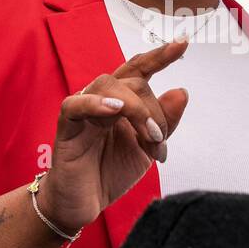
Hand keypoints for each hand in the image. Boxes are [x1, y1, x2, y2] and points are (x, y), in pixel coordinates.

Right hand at [38, 40, 190, 232]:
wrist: (83, 205)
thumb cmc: (110, 172)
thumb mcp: (148, 149)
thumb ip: (165, 122)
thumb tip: (181, 91)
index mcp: (122, 102)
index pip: (140, 70)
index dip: (160, 55)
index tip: (182, 43)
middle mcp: (102, 99)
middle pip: (132, 81)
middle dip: (153, 110)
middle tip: (159, 142)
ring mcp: (83, 110)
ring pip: (108, 84)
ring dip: (135, 108)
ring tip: (148, 136)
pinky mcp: (66, 126)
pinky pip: (76, 104)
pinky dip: (96, 103)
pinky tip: (114, 110)